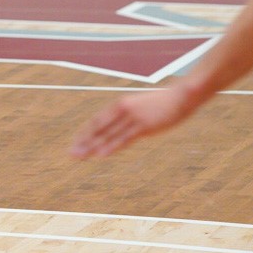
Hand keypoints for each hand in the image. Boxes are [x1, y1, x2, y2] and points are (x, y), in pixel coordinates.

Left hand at [69, 86, 199, 158]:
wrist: (181, 96)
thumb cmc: (160, 103)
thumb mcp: (139, 107)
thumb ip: (128, 116)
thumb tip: (120, 128)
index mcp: (119, 104)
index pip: (97, 121)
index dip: (85, 133)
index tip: (76, 143)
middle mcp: (122, 110)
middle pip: (98, 128)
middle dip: (84, 142)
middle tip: (71, 154)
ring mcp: (133, 117)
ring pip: (108, 135)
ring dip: (93, 147)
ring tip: (81, 156)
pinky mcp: (144, 126)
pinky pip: (125, 138)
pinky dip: (112, 147)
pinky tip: (101, 154)